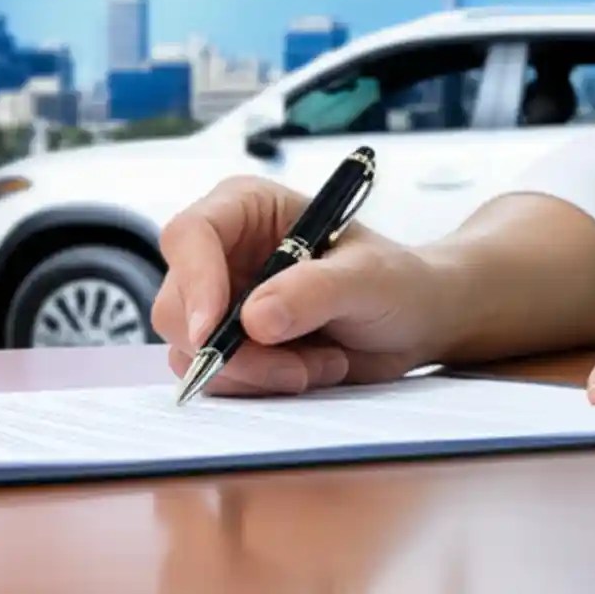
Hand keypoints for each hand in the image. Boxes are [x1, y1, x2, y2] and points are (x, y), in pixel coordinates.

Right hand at [151, 176, 461, 396]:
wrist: (417, 323)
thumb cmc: (397, 282)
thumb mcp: (369, 278)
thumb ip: (315, 291)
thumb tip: (254, 319)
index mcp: (245, 209)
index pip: (190, 235)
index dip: (194, 282)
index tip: (214, 330)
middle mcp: (222, 253)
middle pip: (177, 305)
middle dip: (231, 349)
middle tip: (297, 369)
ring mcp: (221, 303)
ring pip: (191, 351)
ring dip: (256, 373)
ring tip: (321, 364)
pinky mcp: (230, 347)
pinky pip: (217, 379)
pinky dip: (261, 387)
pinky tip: (310, 371)